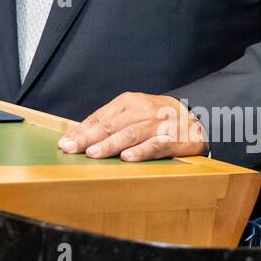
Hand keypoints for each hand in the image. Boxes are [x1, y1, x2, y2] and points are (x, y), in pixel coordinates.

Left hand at [58, 92, 208, 160]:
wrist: (195, 119)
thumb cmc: (156, 119)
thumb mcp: (133, 113)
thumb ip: (110, 124)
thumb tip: (79, 138)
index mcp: (128, 102)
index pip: (100, 117)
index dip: (81, 131)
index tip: (65, 143)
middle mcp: (142, 110)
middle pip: (111, 125)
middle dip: (88, 138)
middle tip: (71, 149)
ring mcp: (158, 124)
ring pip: (131, 134)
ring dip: (111, 145)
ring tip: (93, 153)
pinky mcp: (174, 139)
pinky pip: (156, 145)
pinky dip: (142, 151)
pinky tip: (128, 158)